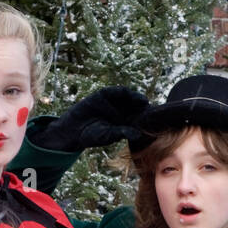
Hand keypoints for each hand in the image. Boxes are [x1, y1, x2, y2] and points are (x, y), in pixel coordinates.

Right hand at [33, 86, 149, 152]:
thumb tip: (137, 134)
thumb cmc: (92, 136)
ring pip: (128, 98)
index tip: (153, 119)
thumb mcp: (108, 135)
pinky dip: (123, 92)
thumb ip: (122, 133)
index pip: (138, 119)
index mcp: (124, 123)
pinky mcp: (104, 94)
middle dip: (143, 106)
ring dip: (136, 98)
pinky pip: (116, 91)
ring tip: (143, 101)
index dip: (145, 118)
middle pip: (135, 107)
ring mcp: (113, 103)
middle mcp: (121, 112)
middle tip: (151, 108)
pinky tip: (129, 93)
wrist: (74, 128)